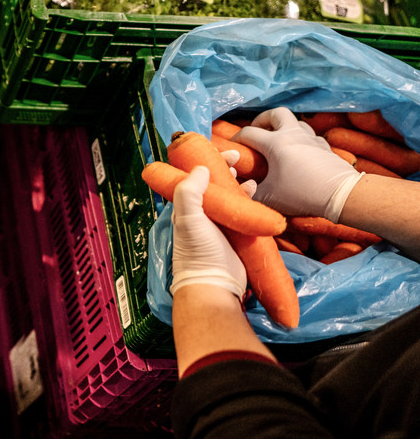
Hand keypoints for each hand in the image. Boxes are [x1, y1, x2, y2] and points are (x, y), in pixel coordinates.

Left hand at [171, 166, 246, 298]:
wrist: (216, 284)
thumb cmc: (198, 252)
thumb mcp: (188, 219)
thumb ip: (189, 192)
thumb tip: (200, 168)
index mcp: (184, 210)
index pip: (194, 179)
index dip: (208, 163)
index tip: (225, 154)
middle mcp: (200, 216)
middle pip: (213, 186)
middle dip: (225, 171)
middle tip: (238, 160)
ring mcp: (218, 226)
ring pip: (229, 198)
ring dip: (238, 185)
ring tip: (248, 178)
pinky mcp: (235, 236)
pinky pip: (242, 212)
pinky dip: (247, 200)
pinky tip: (254, 192)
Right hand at [233, 107, 362, 221]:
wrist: (340, 194)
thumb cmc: (300, 194)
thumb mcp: (268, 197)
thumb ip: (250, 191)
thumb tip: (243, 187)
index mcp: (275, 143)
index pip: (248, 133)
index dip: (236, 138)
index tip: (232, 148)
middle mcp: (294, 134)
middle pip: (276, 113)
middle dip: (263, 119)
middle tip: (258, 132)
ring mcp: (312, 139)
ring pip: (296, 122)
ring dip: (284, 128)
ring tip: (278, 142)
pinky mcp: (326, 147)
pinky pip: (311, 136)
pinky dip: (301, 140)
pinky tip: (299, 154)